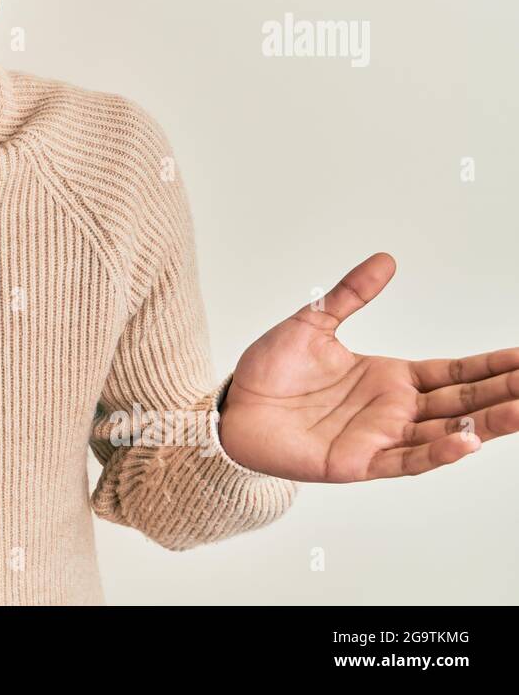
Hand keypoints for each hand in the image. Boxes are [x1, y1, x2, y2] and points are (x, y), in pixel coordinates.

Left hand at [218, 252, 518, 482]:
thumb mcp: (314, 323)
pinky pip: (407, 459)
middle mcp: (393, 410)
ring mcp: (380, 438)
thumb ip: (350, 294)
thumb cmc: (270, 372)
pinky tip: (470, 442)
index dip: (492, 366)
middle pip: (463, 403)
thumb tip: (385, 260)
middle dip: (504, 394)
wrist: (232, 409)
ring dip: (487, 424)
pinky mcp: (359, 462)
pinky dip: (439, 452)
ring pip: (447, 433)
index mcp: (390, 378)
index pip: (455, 373)